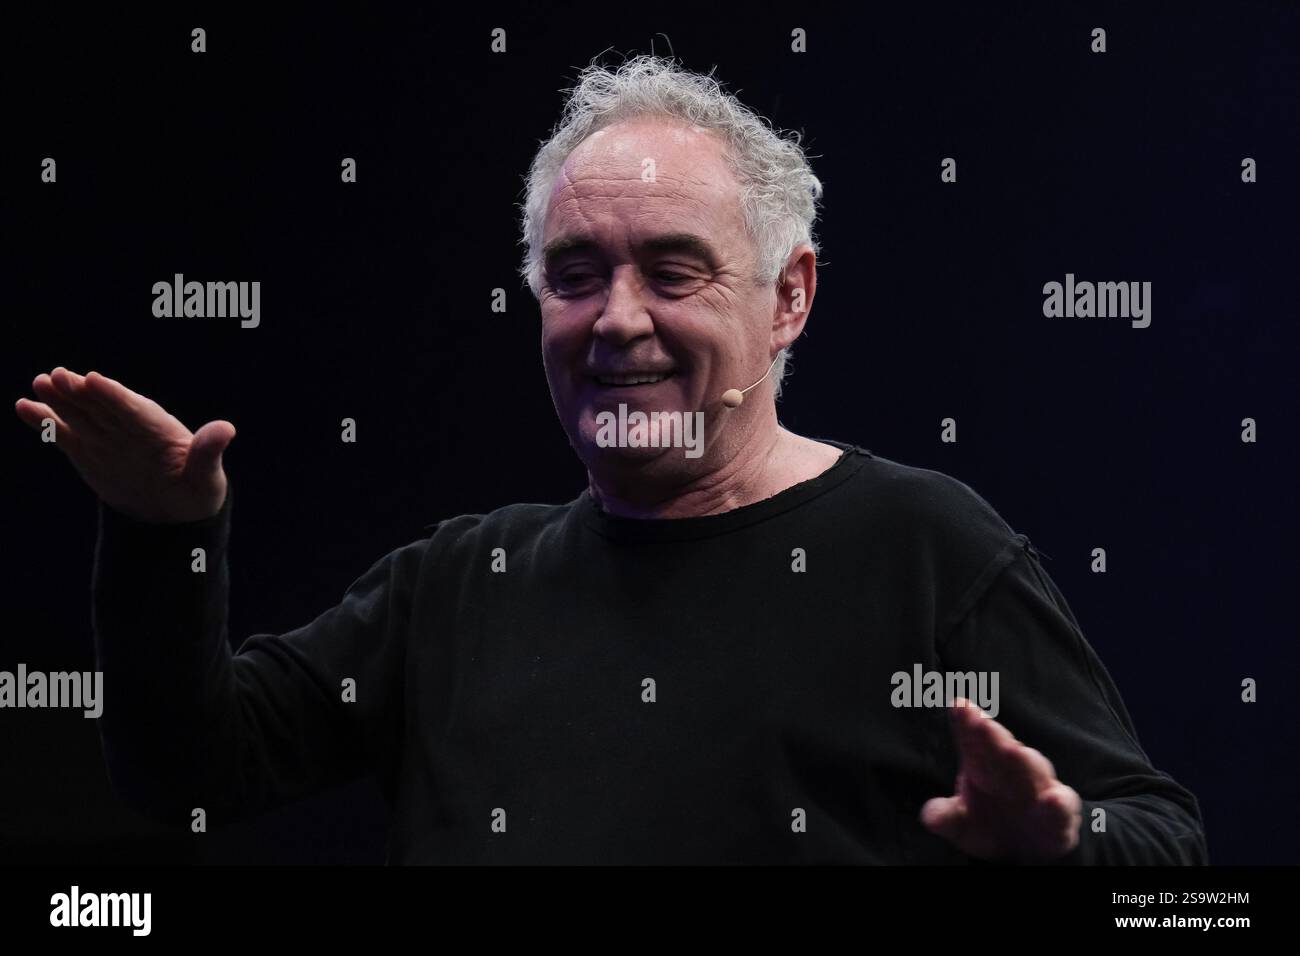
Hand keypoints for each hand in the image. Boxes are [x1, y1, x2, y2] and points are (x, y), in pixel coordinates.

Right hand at [15, 367, 234, 523]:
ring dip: (60, 398)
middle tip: (59, 375)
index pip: (133, 409)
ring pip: (80, 413)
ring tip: (40, 381)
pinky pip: (63, 434)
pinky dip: (44, 421)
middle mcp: (128, 427)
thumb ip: (208, 452)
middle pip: (102, 405)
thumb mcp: (207, 476)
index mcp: (158, 429)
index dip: (114, 396)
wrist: (174, 511)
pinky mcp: (87, 450)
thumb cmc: (197, 491)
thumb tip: (226, 429)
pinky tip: (23, 406)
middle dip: (82, 391)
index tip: (95, 380)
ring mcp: (106, 437)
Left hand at [920, 697, 1082, 861]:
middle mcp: (1013, 769)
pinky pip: (1060, 809)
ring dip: (1023, 759)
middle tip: (981, 722)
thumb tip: (929, 816)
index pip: (974, 739)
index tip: (959, 705)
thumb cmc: (992, 822)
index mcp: (984, 764)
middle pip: (1002, 748)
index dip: (966, 722)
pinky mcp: (1059, 816)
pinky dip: (1058, 804)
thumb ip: (947, 817)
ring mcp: (1039, 789)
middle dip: (992, 735)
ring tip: (1012, 750)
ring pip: (1033, 770)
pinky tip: (1053, 800)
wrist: (1030, 852)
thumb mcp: (964, 824)